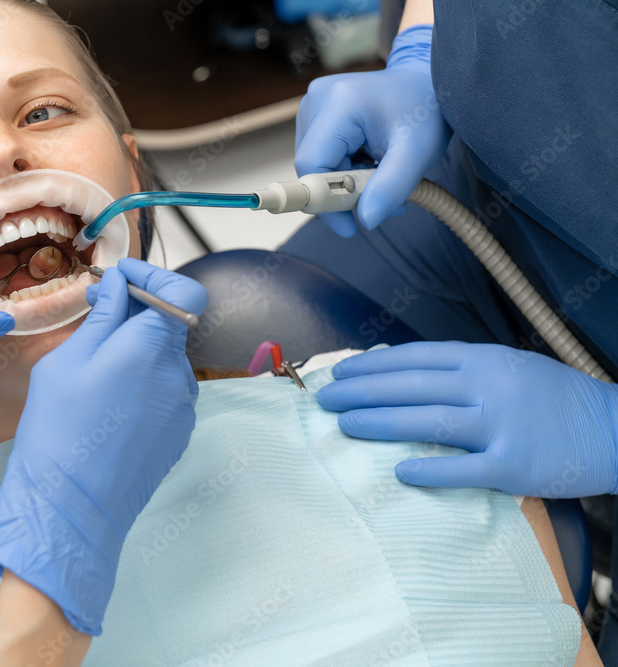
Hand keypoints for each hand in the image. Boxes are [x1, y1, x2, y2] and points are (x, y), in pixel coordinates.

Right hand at [0, 258, 207, 634]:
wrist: (69, 506)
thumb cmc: (59, 431)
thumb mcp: (68, 360)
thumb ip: (104, 316)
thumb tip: (119, 285)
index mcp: (152, 347)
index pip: (183, 291)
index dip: (153, 277)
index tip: (121, 278)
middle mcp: (179, 374)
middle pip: (170, 324)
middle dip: (137, 314)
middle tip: (96, 315)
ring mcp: (183, 407)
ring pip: (164, 359)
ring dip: (137, 351)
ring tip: (94, 370)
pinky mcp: (178, 433)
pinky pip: (164, 391)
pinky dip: (142, 383)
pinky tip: (107, 403)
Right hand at [294, 25, 451, 236]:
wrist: (425, 80)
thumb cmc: (424, 110)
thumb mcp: (417, 152)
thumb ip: (391, 186)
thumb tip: (366, 220)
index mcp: (338, 103)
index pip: (312, 164)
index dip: (325, 200)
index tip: (350, 226)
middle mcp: (316, 100)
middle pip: (312, 167)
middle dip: (343, 192)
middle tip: (380, 199)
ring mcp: (313, 104)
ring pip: (316, 165)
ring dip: (345, 183)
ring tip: (380, 177)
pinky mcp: (316, 113)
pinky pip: (321, 155)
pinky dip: (344, 170)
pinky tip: (369, 164)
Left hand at [316, 342, 617, 497]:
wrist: (617, 430)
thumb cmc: (554, 399)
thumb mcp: (509, 368)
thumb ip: (461, 371)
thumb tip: (402, 374)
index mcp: (485, 360)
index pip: (415, 358)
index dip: (373, 365)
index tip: (340, 373)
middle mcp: (489, 387)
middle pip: (411, 387)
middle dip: (361, 392)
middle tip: (324, 399)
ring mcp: (501, 426)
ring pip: (427, 422)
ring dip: (380, 422)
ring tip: (344, 425)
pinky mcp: (515, 466)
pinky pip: (463, 469)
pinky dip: (429, 470)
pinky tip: (397, 471)